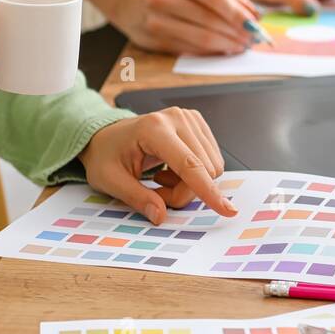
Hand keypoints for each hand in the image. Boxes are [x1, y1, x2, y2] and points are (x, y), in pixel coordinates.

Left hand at [78, 108, 237, 223]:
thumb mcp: (110, 181)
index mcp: (154, 128)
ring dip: (188, 185)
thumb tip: (160, 215)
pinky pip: (210, 161)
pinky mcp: (197, 124)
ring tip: (161, 179)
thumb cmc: (106, 156)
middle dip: (183, 192)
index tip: (227, 210)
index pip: (190, 164)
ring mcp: (190, 118)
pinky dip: (193, 175)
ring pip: (211, 168)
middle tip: (155, 193)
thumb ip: (137, 198)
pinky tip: (171, 169)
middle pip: (203, 170)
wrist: (106, 136)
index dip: (208, 191)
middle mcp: (177, 118)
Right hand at [113, 0, 260, 55]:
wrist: (130, 0)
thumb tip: (254, 15)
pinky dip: (211, 52)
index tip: (254, 24)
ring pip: (200, 38)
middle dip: (236, 32)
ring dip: (226, 45)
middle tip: (252, 39)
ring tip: (241, 46)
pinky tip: (223, 50)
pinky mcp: (153, 40)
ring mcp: (156, 20)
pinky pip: (189, 49)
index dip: (238, 13)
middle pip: (209, 20)